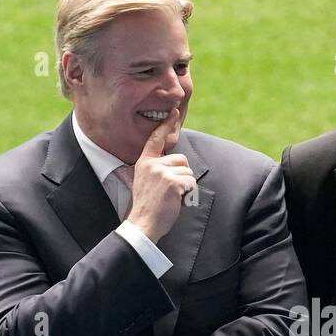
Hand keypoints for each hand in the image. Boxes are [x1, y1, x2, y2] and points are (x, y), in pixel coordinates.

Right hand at [127, 108, 194, 242]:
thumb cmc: (148, 206)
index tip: (173, 111)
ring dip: (186, 187)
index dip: (166, 125)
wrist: (143, 223)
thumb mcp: (145, 181)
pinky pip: (191, 183)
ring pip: (188, 172)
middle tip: (171, 192)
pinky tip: (177, 201)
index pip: (156, 139)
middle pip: (181, 160)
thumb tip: (174, 163)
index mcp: (144, 162)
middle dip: (183, 176)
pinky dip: (189, 194)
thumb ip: (156, 169)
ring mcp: (162, 172)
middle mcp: (152, 164)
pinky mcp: (173, 182)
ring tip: (172, 198)